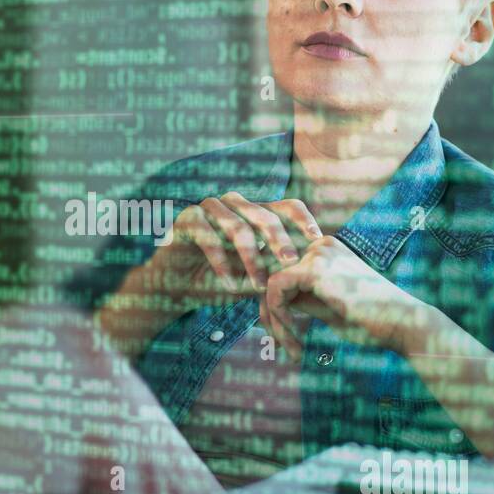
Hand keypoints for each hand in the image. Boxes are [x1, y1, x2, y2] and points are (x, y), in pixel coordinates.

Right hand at [144, 192, 325, 313]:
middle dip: (280, 241)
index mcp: (254, 212)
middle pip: (265, 215)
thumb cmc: (218, 282)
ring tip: (257, 285)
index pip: (287, 207)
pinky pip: (208, 236)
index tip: (317, 240)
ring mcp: (209, 208)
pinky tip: (227, 284)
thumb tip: (308, 271)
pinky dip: (220, 262)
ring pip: (238, 227)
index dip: (303, 220)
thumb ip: (276, 271)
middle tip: (291, 264)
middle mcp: (235, 204)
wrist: (176, 289)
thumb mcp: (253, 278)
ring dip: (250, 259)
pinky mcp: (187, 217)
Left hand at [259, 234, 428, 357]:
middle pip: (272, 277)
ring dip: (275, 322)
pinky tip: (293, 337)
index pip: (282, 273)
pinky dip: (278, 317)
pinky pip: (275, 289)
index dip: (274, 307)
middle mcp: (320, 245)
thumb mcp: (327, 306)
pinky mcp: (315, 269)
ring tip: (289, 349)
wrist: (403, 324)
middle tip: (279, 347)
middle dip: (270, 316)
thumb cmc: (370, 320)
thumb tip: (266, 300)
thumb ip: (300, 297)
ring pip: (269, 285)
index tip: (282, 337)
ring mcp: (318, 253)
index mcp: (326, 250)